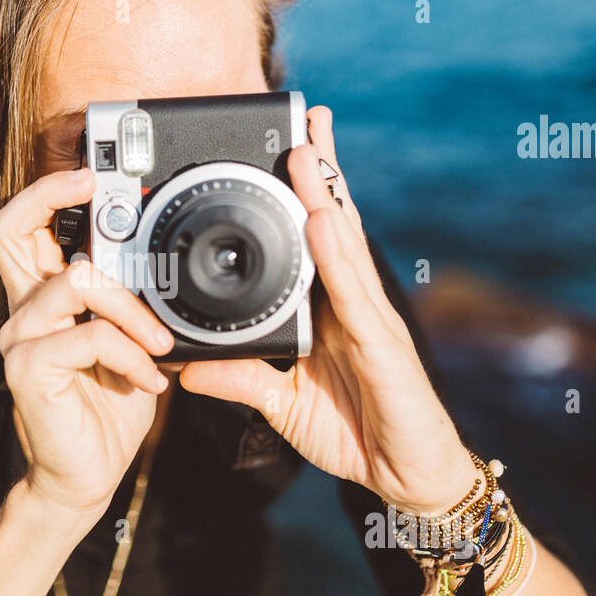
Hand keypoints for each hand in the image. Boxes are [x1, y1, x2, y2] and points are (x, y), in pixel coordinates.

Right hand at [0, 168, 173, 523]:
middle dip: (53, 193)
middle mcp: (22, 310)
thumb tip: (167, 263)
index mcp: (43, 296)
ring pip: (76, 279)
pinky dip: (130, 355)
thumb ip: (131, 304)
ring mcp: (18, 338)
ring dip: (132, 309)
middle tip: (97, 185)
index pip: (22, 225)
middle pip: (8, 226)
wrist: (88, 477)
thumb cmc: (110, 407)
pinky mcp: (26, 369)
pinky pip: (89, 336)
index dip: (49, 189)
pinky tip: (148, 380)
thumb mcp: (130, 344)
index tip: (92, 173)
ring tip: (161, 345)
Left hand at [179, 106, 477, 514]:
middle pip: (335, 225)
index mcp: (328, 311)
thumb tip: (187, 368)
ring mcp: (370, 319)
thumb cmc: (356, 433)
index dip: (304, 195)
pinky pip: (354, 293)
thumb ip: (240, 381)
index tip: (283, 150)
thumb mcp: (280, 405)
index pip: (314, 241)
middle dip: (321, 170)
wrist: (407, 479)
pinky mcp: (383, 345)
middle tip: (307, 116)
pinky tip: (324, 219)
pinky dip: (337, 254)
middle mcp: (351, 304)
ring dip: (327, 194)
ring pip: (345, 246)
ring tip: (308, 148)